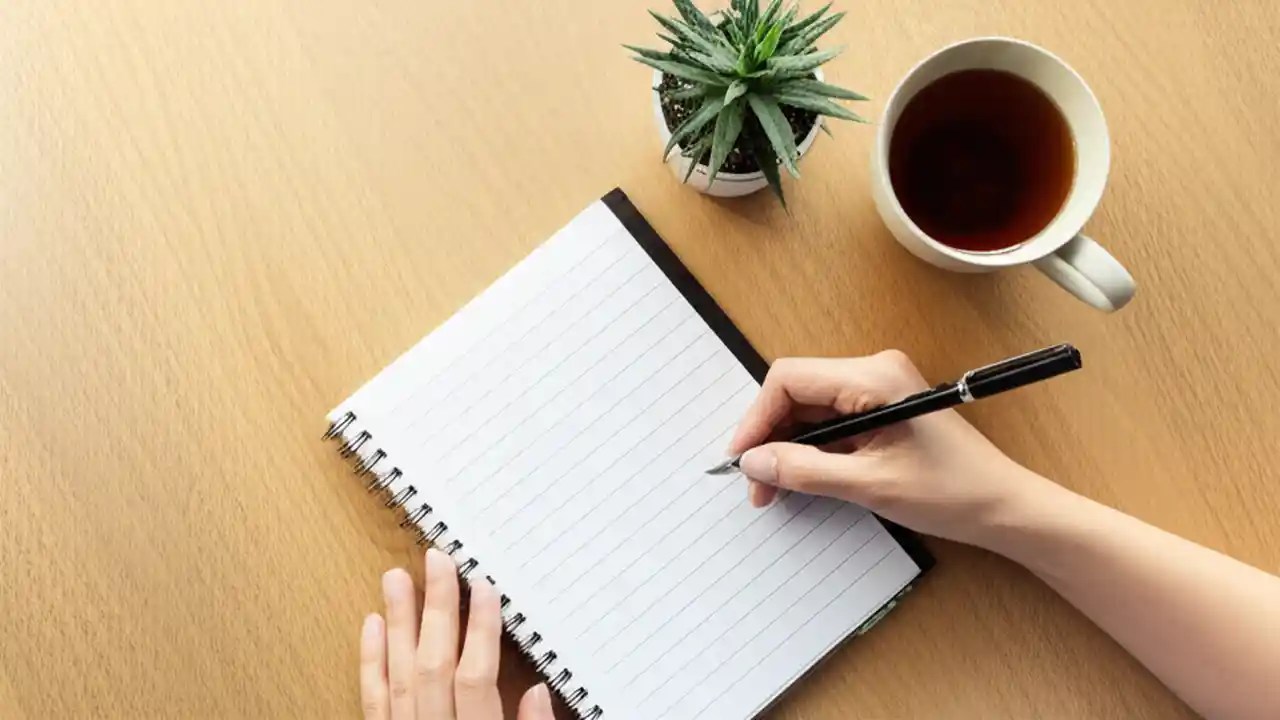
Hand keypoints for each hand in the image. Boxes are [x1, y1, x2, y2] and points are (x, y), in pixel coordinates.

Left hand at [360, 548, 554, 719]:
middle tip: (438, 562)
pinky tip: (373, 623)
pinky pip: (374, 698)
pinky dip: (372, 661)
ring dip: (400, 622)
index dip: (481, 631)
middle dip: (438, 609)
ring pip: (401, 674)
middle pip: (434, 665)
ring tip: (397, 578)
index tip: (485, 587)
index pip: (476, 678)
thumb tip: (539, 690)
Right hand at [729, 350, 1065, 548]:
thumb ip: (804, 471)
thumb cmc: (952, 493)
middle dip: (769, 437)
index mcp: (873, 377)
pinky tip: (801, 479)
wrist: (1004, 507)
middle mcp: (873, 371)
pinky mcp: (882, 408)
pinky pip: (830, 421)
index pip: (790, 380)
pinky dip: (810, 449)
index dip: (756, 419)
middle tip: (756, 485)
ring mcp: (878, 388)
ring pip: (809, 408)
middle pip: (796, 392)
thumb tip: (753, 462)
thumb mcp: (869, 486)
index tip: (741, 460)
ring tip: (774, 489)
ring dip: (787, 447)